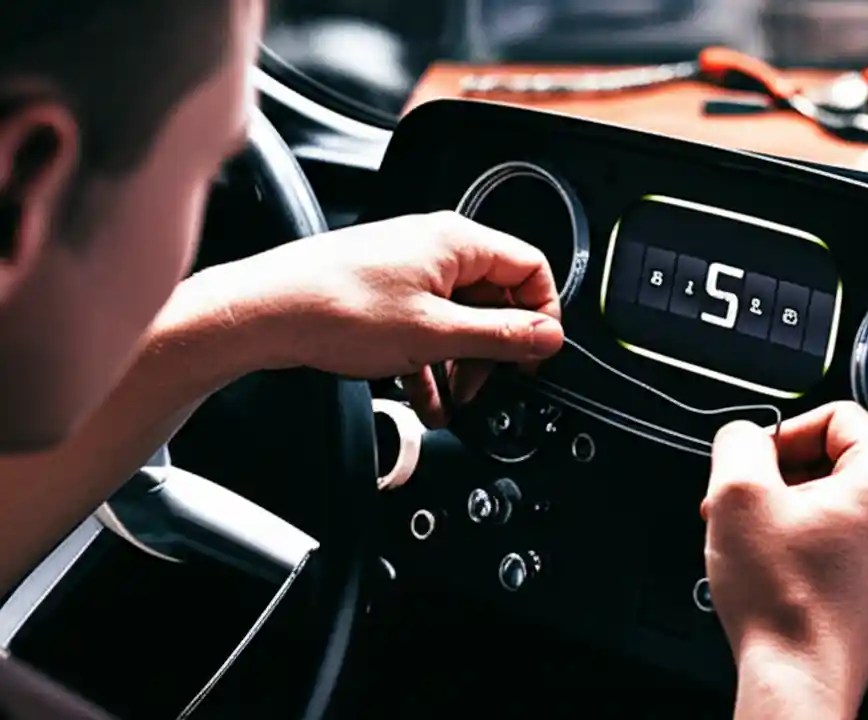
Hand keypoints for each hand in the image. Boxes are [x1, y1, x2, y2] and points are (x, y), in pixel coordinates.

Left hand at [199, 211, 562, 424]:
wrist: (264, 313)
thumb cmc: (336, 307)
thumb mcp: (436, 333)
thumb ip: (500, 336)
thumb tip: (546, 336)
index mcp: (456, 242)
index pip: (530, 268)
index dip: (541, 314)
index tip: (535, 353)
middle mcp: (435, 248)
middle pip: (495, 298)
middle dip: (495, 348)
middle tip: (486, 384)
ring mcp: (408, 270)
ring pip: (459, 318)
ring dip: (461, 364)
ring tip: (452, 400)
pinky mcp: (384, 294)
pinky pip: (426, 328)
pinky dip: (431, 363)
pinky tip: (424, 399)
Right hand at [702, 401, 867, 711]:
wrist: (797, 681)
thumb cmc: (782, 603)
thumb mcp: (738, 494)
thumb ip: (739, 441)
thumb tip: (744, 435)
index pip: (840, 417)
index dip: (786, 431)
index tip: (756, 459)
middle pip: (836, 461)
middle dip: (780, 476)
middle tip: (741, 502)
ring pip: (835, 504)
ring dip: (787, 510)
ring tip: (752, 538)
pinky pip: (842, 544)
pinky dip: (804, 544)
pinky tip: (773, 566)